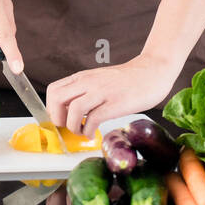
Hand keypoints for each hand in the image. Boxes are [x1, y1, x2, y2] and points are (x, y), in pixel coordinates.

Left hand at [45, 53, 179, 138]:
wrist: (152, 72)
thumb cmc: (127, 80)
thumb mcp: (99, 80)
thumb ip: (85, 91)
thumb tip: (70, 110)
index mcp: (83, 77)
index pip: (53, 90)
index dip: (51, 108)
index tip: (60, 119)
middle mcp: (89, 82)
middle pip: (57, 98)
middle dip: (57, 118)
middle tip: (68, 126)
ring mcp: (102, 92)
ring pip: (74, 109)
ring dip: (73, 127)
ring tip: (82, 131)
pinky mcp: (115, 103)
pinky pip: (94, 119)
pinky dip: (88, 131)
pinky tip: (93, 132)